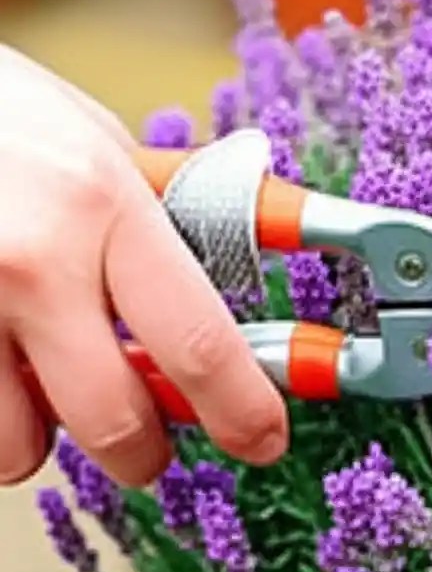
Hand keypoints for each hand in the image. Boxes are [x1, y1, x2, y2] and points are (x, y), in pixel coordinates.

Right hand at [0, 44, 286, 485]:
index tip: (263, 438)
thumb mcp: (101, 149)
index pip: (199, 340)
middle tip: (145, 441)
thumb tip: (265, 258)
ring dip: (38, 435)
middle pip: (114, 421)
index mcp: (104, 205)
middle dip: (143, 452)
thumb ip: (167, 223)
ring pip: (17, 448)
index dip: (242, 408)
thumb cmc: (1, 120)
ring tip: (38, 380)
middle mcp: (31, 260)